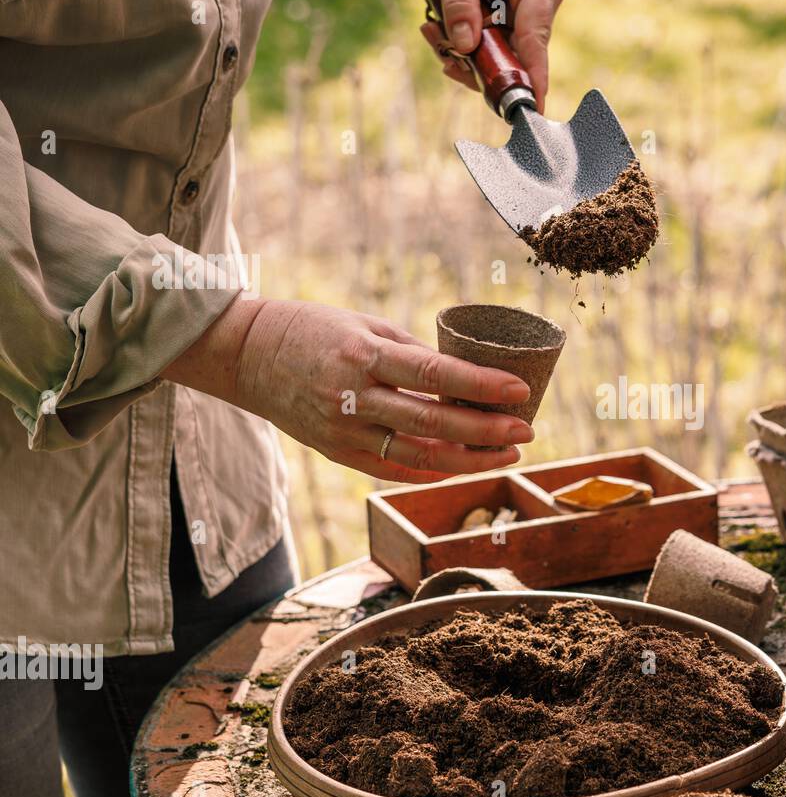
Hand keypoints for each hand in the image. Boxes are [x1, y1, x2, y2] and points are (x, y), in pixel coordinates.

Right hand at [163, 299, 533, 482]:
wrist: (247, 355)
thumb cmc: (316, 330)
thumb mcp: (366, 325)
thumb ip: (412, 354)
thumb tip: (467, 378)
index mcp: (364, 355)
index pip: (435, 374)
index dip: (481, 386)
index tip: (520, 391)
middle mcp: (353, 396)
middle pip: (433, 422)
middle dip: (487, 431)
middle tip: (527, 431)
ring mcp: (343, 430)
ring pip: (418, 456)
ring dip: (469, 459)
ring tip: (507, 454)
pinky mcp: (336, 452)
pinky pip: (393, 469)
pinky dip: (432, 471)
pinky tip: (464, 465)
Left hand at [433, 0, 565, 112]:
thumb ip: (458, 3)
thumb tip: (464, 47)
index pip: (535, 42)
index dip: (533, 78)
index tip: (533, 108)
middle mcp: (537, 1)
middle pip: (513, 53)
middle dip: (476, 61)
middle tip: (443, 53)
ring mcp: (525, 10)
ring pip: (498, 50)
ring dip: (462, 49)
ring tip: (433, 30)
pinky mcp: (509, 14)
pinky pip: (490, 39)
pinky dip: (464, 38)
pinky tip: (440, 27)